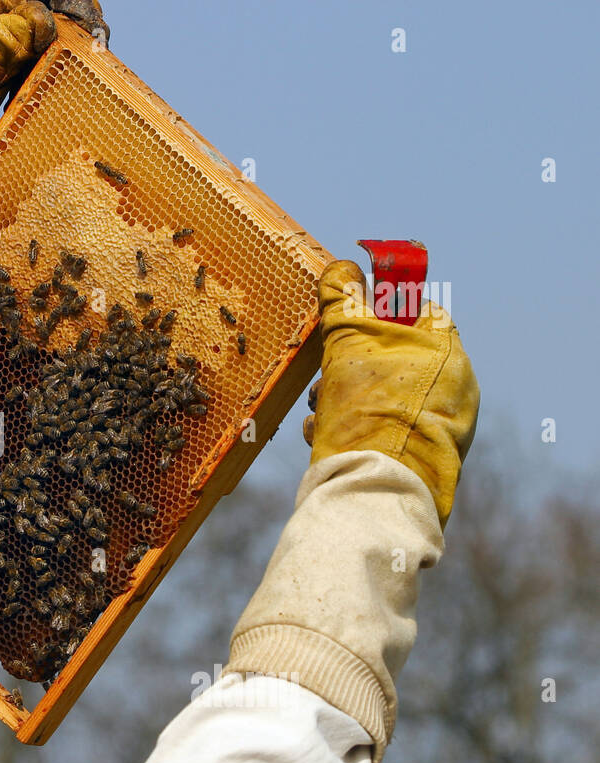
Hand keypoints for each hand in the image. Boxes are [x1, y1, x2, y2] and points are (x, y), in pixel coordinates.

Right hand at [302, 260, 478, 528]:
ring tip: (317, 410)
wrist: (376, 489)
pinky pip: (377, 428)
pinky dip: (348, 427)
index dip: (379, 308)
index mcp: (447, 354)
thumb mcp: (348, 344)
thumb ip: (344, 302)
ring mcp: (434, 426)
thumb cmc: (369, 412)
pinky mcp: (414, 457)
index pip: (418, 311)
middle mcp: (450, 389)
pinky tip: (322, 436)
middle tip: (323, 370)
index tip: (346, 315)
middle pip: (392, 355)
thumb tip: (341, 269)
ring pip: (379, 393)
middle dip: (347, 360)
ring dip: (339, 395)